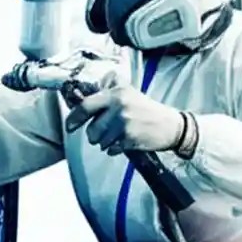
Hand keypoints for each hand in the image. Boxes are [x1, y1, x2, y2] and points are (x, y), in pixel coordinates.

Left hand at [65, 85, 183, 155]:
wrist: (171, 125)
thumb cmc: (147, 110)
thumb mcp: (128, 93)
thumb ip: (107, 92)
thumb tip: (78, 95)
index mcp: (116, 93)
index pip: (86, 105)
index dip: (74, 117)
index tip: (69, 126)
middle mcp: (119, 106)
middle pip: (91, 129)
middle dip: (94, 135)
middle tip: (104, 132)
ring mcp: (124, 123)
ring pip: (100, 141)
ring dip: (106, 142)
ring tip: (120, 135)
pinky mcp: (129, 138)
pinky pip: (111, 149)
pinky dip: (115, 149)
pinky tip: (126, 142)